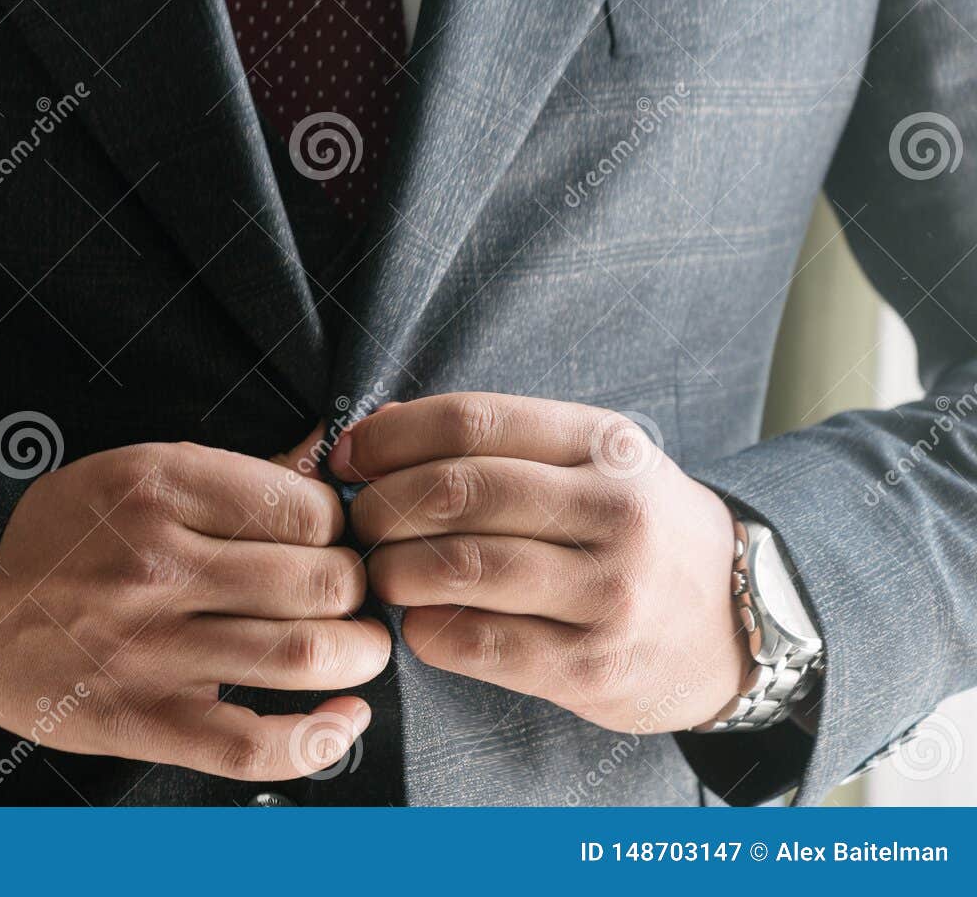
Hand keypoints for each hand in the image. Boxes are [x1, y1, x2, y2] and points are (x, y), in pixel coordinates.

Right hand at [0, 439, 389, 779]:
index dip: (338, 526)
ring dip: (356, 655)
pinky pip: (253, 744)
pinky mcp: (141, 719)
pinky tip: (343, 717)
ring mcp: (150, 648)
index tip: (333, 538)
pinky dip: (317, 739)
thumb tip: (323, 461)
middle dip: (359, 590)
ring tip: (357, 646)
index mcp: (159, 485)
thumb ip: (234, 473)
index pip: (304, 507)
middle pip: (318, 582)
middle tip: (355, 593)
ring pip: (301, 656)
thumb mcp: (133, 470)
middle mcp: (158, 565)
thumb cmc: (55, 536)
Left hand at [327, 393, 744, 732]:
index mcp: (605, 444)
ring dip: (393, 568)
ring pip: (460, 567)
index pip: (473, 420)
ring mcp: (609, 593)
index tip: (348, 455)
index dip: (391, 437)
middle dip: (382, 504)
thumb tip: (373, 431)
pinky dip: (424, 632)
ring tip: (379, 572)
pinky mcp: (593, 667)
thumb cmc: (635, 532)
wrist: (740, 624)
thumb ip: (492, 441)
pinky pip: (477, 643)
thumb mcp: (590, 462)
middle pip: (458, 492)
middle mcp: (615, 512)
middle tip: (356, 520)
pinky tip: (418, 622)